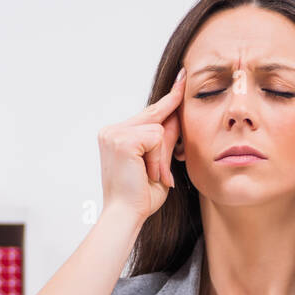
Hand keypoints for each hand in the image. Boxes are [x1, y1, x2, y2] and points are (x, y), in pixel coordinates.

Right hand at [98, 67, 186, 221]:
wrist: (125, 215)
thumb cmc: (140, 197)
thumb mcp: (158, 165)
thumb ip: (164, 141)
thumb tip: (176, 117)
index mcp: (117, 135)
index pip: (149, 114)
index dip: (169, 100)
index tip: (182, 78)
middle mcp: (112, 130)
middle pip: (154, 117)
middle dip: (167, 137)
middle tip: (160, 163)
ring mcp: (114, 133)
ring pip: (156, 129)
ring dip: (160, 157)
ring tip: (150, 177)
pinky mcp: (121, 139)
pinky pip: (155, 138)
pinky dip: (157, 158)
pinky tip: (146, 173)